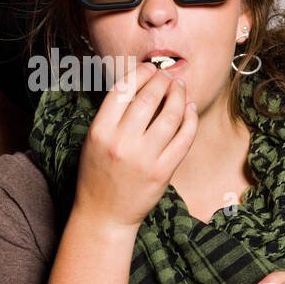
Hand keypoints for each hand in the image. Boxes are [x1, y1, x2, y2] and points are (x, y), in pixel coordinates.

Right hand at [75, 61, 197, 230]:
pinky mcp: (162, 173)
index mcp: (100, 131)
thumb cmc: (97, 174)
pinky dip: (190, 120)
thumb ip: (112, 115)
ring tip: (180, 88)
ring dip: (178, 96)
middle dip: (162, 80)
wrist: (103, 215)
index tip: (150, 68)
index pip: (123, 89)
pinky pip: (183, 139)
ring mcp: (144, 159)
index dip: (140, 73)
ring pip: (170, 115)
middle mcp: (121, 143)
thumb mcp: (94, 140)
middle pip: (149, 98)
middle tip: (168, 76)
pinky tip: (190, 110)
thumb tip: (140, 84)